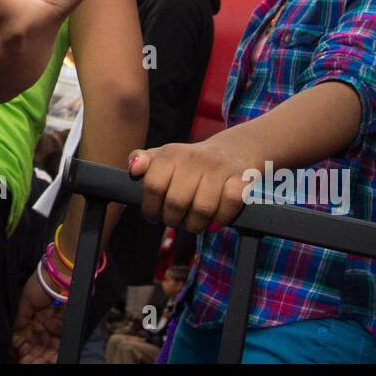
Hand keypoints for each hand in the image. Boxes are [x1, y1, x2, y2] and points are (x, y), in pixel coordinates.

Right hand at [10, 268, 63, 363]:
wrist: (59, 276)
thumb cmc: (41, 284)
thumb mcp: (26, 299)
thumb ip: (21, 316)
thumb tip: (14, 329)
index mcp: (35, 316)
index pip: (27, 336)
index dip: (22, 347)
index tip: (18, 355)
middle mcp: (45, 323)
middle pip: (38, 344)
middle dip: (32, 355)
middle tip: (25, 363)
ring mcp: (56, 326)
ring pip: (48, 347)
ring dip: (41, 357)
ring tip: (33, 363)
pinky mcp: (66, 328)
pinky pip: (59, 345)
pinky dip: (53, 354)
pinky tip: (47, 360)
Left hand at [129, 135, 257, 232]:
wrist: (231, 150)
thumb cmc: (189, 162)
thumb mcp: (163, 157)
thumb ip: (141, 161)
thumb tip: (134, 169)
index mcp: (171, 153)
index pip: (153, 186)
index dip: (150, 208)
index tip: (153, 215)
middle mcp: (195, 158)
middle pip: (176, 203)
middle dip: (172, 220)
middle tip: (174, 220)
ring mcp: (219, 168)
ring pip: (203, 209)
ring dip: (195, 225)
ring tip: (192, 223)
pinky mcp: (241, 179)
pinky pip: (230, 205)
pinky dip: (221, 219)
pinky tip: (214, 222)